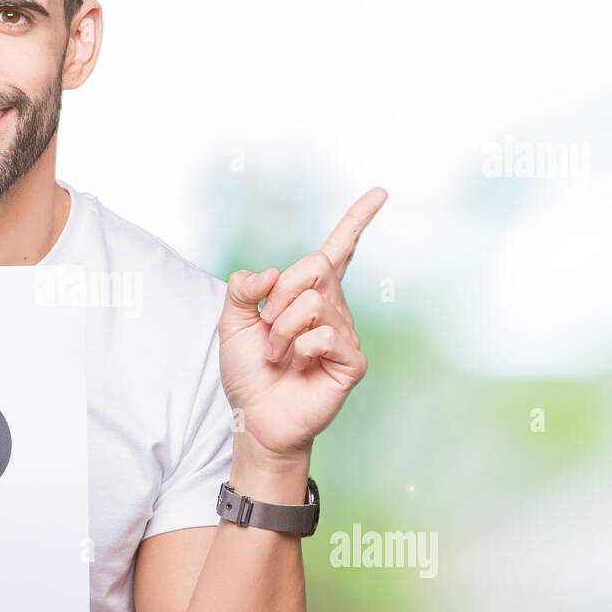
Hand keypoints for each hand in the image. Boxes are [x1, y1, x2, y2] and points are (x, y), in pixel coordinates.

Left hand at [219, 188, 387, 464]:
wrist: (255, 418)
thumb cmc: (248, 371)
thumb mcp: (231, 321)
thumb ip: (243, 288)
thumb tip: (271, 273)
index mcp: (308, 294)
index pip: (338, 251)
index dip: (357, 221)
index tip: (380, 193)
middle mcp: (333, 309)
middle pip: (315, 267)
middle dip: (280, 293)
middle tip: (267, 324)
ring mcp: (345, 334)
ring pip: (313, 303)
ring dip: (281, 329)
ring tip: (278, 355)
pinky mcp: (351, 361)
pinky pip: (324, 334)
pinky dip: (299, 349)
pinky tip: (297, 367)